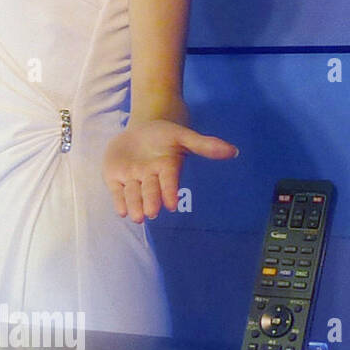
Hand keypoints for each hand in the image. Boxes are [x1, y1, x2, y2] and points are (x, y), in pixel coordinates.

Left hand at [103, 119, 238, 222]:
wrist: (140, 131)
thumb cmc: (163, 135)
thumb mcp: (182, 135)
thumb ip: (204, 144)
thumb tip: (234, 151)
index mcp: (166, 168)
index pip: (169, 181)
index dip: (169, 192)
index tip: (171, 205)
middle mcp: (150, 177)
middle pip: (150, 190)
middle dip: (150, 202)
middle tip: (151, 214)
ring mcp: (132, 178)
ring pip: (132, 194)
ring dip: (134, 206)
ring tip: (137, 217)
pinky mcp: (115, 178)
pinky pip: (117, 191)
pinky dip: (119, 201)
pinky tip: (121, 211)